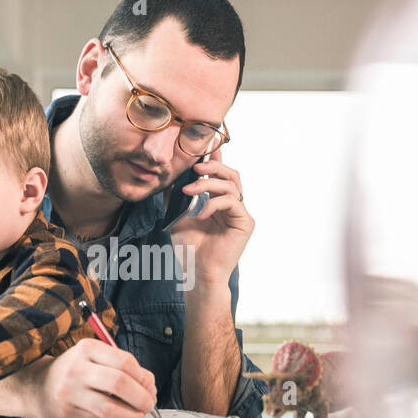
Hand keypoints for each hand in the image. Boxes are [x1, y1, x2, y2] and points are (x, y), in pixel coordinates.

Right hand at [37, 339, 157, 417]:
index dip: (144, 377)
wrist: (38, 386)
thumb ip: (122, 367)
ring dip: (132, 414)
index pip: (125, 362)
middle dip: (142, 397)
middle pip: (119, 383)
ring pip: (110, 408)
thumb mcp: (94, 357)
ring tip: (139, 414)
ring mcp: (70, 392)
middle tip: (149, 404)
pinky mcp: (68, 413)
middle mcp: (77, 368)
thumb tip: (150, 388)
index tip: (150, 386)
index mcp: (87, 348)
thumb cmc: (76, 370)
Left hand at [168, 154, 253, 285]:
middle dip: (213, 167)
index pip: (220, 175)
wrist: (197, 272)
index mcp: (219, 202)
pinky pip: (232, 202)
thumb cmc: (189, 249)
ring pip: (231, 185)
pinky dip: (214, 203)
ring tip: (190, 190)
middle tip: (195, 168)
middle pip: (231, 175)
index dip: (215, 160)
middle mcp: (232, 206)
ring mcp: (240, 213)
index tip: (206, 146)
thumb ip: (177, 197)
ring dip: (209, 183)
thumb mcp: (178, 216)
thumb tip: (172, 176)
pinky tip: (200, 213)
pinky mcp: (245, 223)